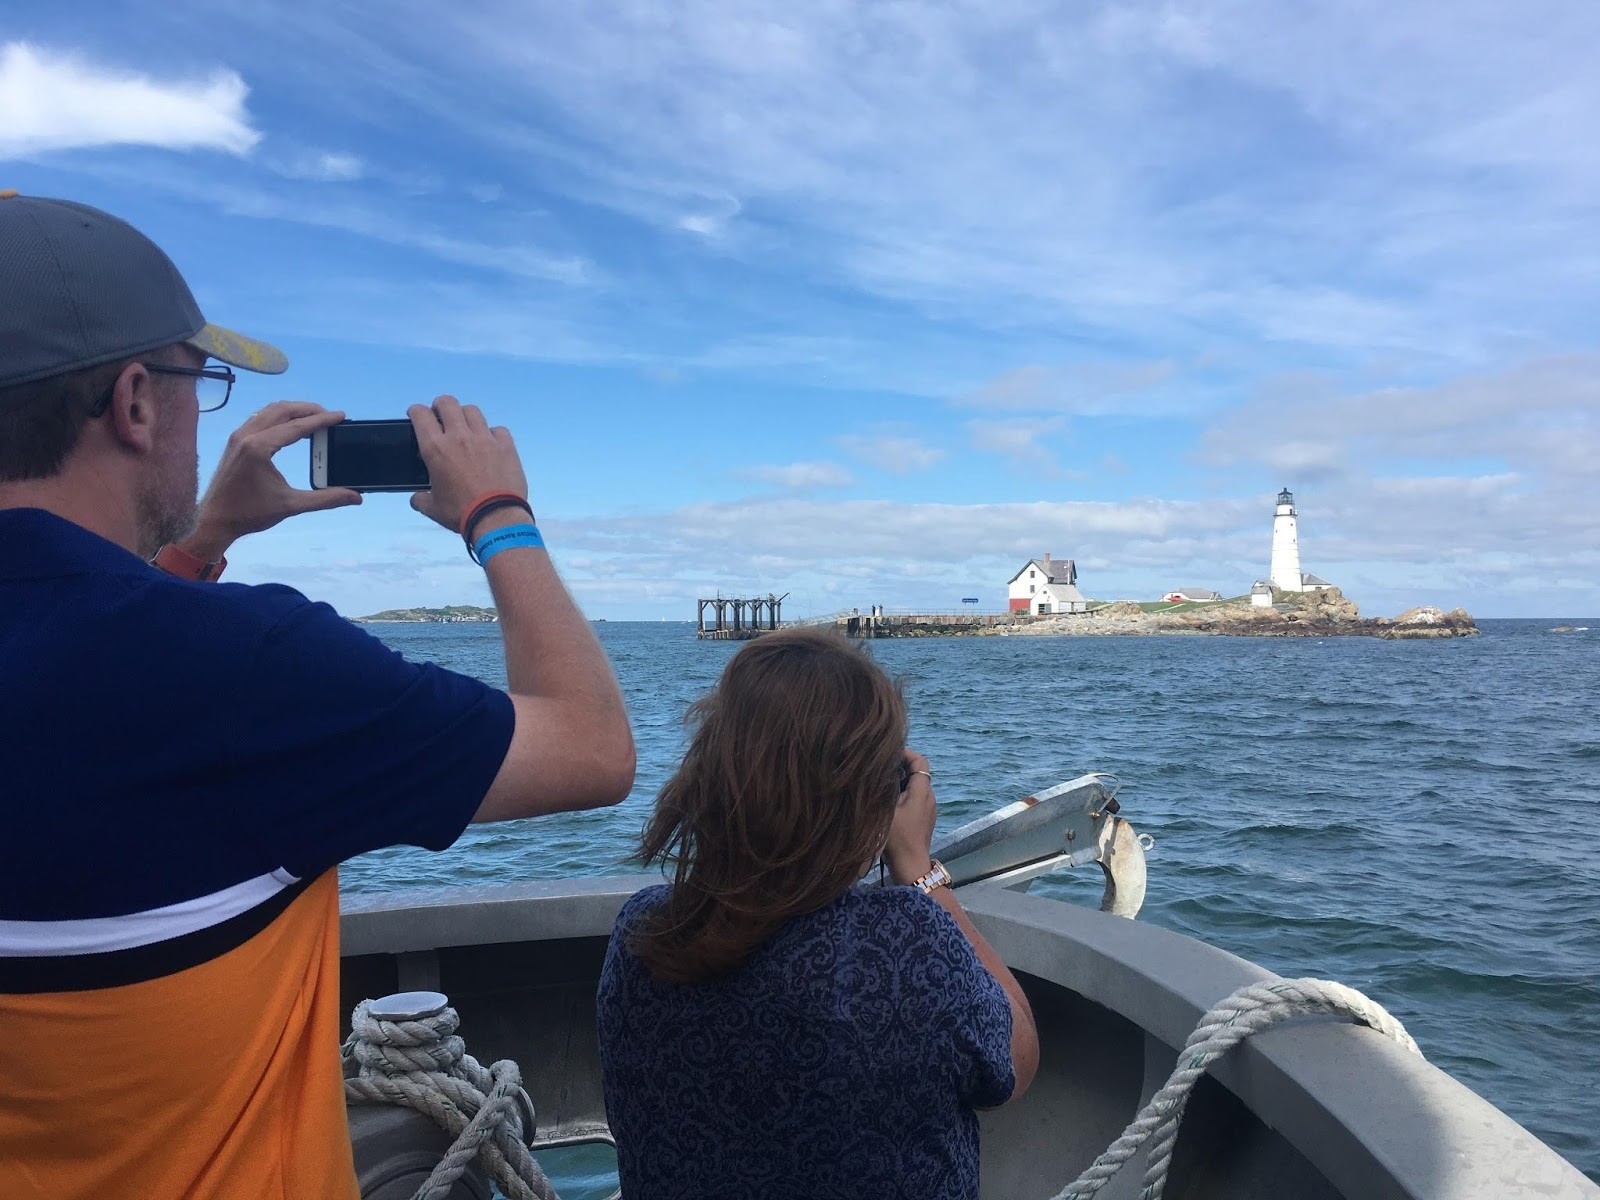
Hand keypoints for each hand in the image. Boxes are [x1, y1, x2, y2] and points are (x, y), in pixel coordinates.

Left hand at [183, 402, 361, 558]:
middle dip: (309, 409)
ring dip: (293, 410)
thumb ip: (326, 499)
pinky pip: (260, 418)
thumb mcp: (291, 505)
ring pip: (270, 410)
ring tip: (313, 418)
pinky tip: (291, 427)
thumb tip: (355, 497)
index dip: (322, 420)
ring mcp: (238, 436)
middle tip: (330, 416)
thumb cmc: (249, 513)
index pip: (297, 426)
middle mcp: (247, 435)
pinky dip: (279, 416)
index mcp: (259, 448)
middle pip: (283, 409)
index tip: (340, 416)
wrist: (214, 519)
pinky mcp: (235, 440)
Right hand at [407, 396, 528, 532]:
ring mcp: (484, 439)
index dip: (416, 412)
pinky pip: (498, 429)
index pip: (420, 415)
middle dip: (440, 406)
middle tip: (440, 416)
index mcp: (436, 449)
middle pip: (447, 403)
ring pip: (472, 411)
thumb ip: (420, 498)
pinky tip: (490, 444)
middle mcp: (459, 437)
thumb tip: (417, 497)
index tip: (417, 415)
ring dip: (465, 416)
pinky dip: (492, 434)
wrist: (496, 518)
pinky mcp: (506, 446)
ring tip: (466, 428)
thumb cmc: (462, 513)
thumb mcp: (433, 508)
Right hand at [883, 749, 936, 884]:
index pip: (920, 761)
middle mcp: (929, 797)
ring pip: (915, 786)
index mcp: (922, 791)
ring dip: (899, 782)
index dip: (905, 753)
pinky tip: (886, 804)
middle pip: (917, 772)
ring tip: (879, 786)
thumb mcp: (885, 810)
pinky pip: (914, 799)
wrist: (910, 867)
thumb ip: (883, 788)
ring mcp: (928, 809)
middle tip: (878, 770)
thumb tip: (876, 771)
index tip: (886, 755)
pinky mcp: (924, 819)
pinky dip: (902, 795)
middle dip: (898, 767)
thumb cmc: (897, 838)